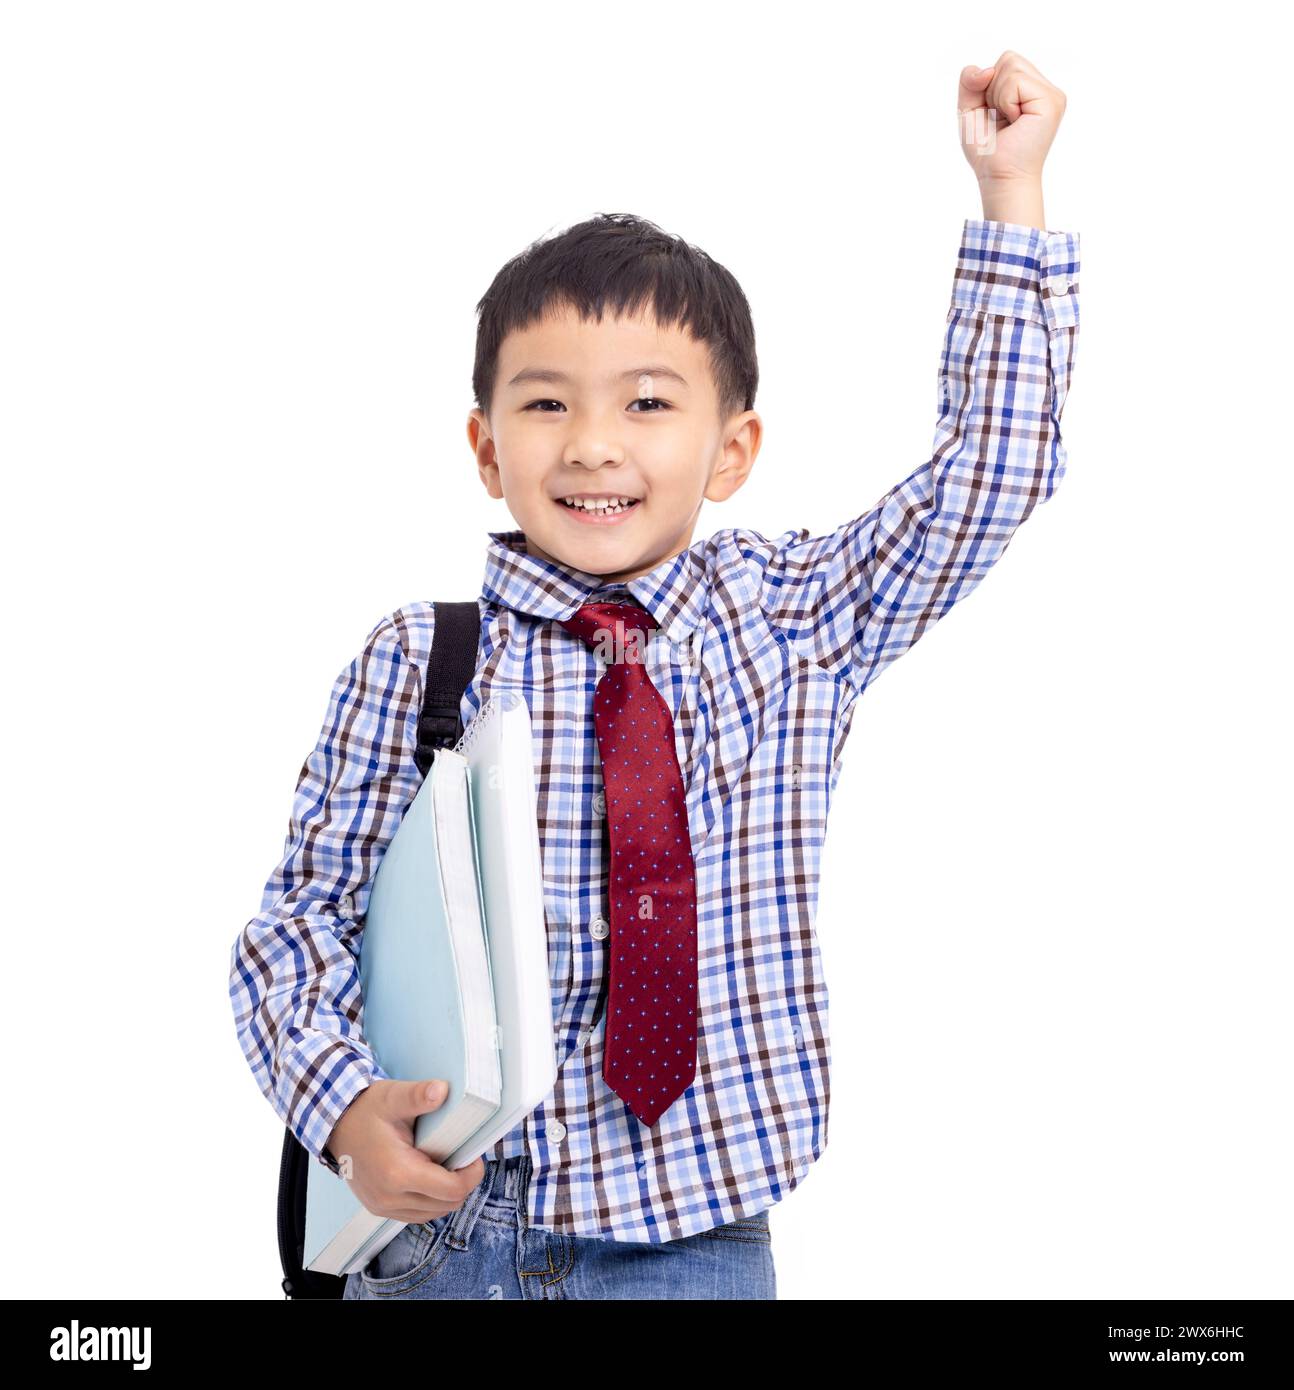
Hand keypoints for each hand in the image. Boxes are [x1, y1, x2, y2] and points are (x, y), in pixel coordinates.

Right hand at [324, 1078, 486, 1222]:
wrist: (334, 1126)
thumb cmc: (365, 1110)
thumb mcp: (393, 1097)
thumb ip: (418, 1095)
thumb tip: (442, 1090)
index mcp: (398, 1173)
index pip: (452, 1190)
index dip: (472, 1174)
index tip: (474, 1155)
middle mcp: (390, 1198)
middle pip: (446, 1205)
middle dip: (462, 1183)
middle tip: (462, 1157)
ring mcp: (383, 1207)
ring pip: (433, 1213)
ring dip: (446, 1194)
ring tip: (446, 1165)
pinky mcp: (379, 1209)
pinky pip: (416, 1215)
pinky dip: (430, 1200)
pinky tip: (430, 1176)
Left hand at [958, 51, 1066, 185]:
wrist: (999, 177)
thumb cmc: (987, 150)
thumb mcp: (969, 109)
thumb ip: (969, 81)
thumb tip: (987, 69)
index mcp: (1031, 89)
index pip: (1006, 61)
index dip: (988, 86)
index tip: (995, 114)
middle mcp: (1045, 89)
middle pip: (1009, 58)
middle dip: (993, 89)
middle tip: (1002, 119)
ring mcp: (1052, 94)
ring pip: (1012, 65)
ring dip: (998, 97)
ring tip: (1009, 121)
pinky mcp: (1052, 101)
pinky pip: (1016, 81)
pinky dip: (1005, 102)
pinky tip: (1016, 122)